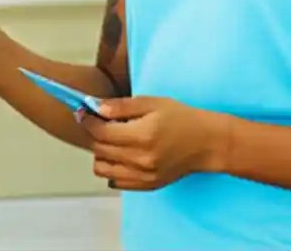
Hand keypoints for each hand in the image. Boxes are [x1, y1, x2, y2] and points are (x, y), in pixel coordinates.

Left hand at [79, 96, 233, 190]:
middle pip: (99, 150)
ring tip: (112, 140)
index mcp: (142, 136)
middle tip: (98, 122)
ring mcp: (144, 176)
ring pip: (103, 169)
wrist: (207, 143)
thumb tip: (95, 107)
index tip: (83, 112)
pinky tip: (123, 154)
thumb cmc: (182, 119)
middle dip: (93, 134)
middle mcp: (141, 160)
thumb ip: (121, 106)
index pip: (100, 132)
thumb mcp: (153, 103)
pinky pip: (116, 181)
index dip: (87, 121)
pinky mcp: (147, 185)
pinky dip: (113, 168)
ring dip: (100, 153)